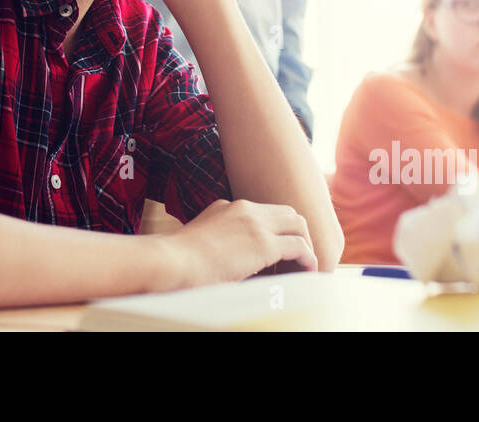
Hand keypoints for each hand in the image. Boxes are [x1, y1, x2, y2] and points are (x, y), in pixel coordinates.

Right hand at [156, 198, 316, 289]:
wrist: (170, 262)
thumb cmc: (176, 261)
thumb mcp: (198, 240)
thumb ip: (217, 242)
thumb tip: (229, 262)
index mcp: (227, 207)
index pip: (263, 212)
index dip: (275, 231)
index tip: (279, 253)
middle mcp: (244, 208)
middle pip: (286, 213)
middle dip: (297, 233)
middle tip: (299, 258)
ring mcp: (255, 224)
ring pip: (298, 225)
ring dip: (306, 245)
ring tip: (307, 266)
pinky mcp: (263, 244)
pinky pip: (299, 247)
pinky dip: (308, 259)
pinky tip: (308, 272)